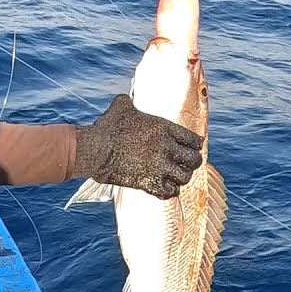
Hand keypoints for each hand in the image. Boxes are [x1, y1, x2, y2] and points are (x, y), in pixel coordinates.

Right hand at [72, 95, 204, 199]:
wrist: (95, 149)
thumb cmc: (107, 126)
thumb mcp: (121, 106)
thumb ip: (131, 102)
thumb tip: (127, 100)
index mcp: (165, 128)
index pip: (195, 140)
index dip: (194, 145)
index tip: (190, 148)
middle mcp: (167, 148)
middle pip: (195, 161)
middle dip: (192, 163)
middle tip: (184, 164)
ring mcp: (160, 166)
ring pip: (185, 177)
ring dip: (180, 177)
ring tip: (173, 176)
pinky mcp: (150, 182)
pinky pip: (170, 191)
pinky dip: (168, 190)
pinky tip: (162, 186)